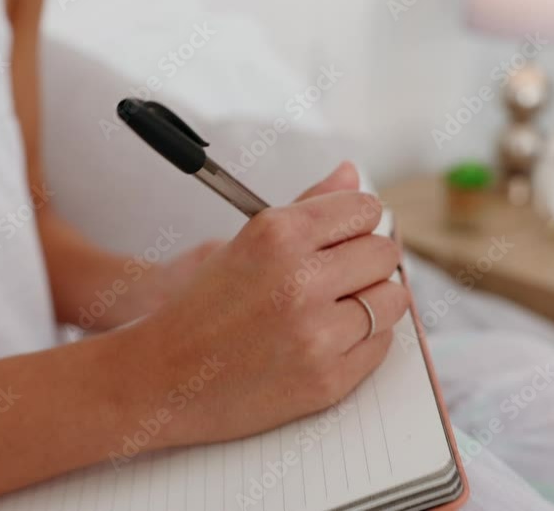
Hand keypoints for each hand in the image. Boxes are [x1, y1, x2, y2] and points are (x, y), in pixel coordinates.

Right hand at [127, 162, 408, 447]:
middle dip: (368, 260)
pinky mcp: (326, 379)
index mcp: (278, 234)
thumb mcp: (248, 241)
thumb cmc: (202, 307)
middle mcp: (300, 280)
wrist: (161, 377)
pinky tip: (330, 337)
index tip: (348, 235)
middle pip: (384, 253)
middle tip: (341, 274)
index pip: (364, 209)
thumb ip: (308, 206)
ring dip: (372, 301)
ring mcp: (316, 333)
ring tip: (337, 307)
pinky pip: (381, 346)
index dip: (358, 222)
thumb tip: (351, 174)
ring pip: (391, 300)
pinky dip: (364, 340)